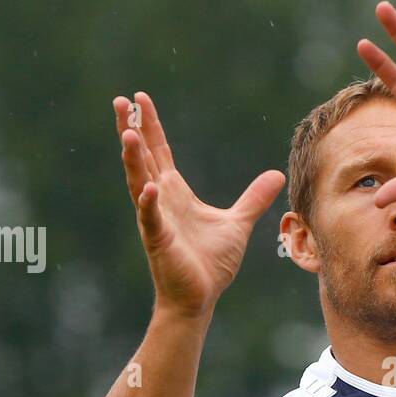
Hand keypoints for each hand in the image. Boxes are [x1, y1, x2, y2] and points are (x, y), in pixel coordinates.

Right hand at [114, 93, 283, 317]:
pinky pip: (151, 218)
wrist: (200, 297)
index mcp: (175, 191)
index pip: (159, 151)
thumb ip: (254, 198)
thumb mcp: (238, 222)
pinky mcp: (159, 241)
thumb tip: (276, 175)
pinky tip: (148, 188)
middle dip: (130, 130)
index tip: (139, 99)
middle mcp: (160, 200)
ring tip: (127, 134)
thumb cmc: (211, 263)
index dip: (150, 126)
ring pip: (139, 183)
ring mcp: (155, 219)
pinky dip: (149, 203)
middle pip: (142, 158)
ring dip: (132, 159)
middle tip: (118, 101)